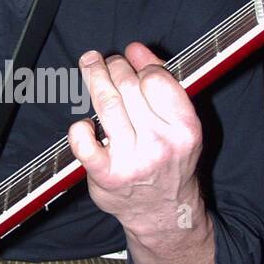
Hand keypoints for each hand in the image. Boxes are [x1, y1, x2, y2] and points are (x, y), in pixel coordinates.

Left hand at [68, 41, 204, 235]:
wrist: (163, 213)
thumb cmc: (169, 162)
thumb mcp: (180, 124)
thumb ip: (164, 83)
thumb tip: (137, 50)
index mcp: (185, 128)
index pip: (156, 80)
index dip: (138, 63)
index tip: (128, 57)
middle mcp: (161, 144)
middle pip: (128, 87)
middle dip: (113, 66)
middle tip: (104, 61)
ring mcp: (133, 160)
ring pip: (107, 104)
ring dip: (94, 79)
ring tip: (90, 66)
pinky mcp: (107, 176)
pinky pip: (84, 143)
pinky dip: (79, 128)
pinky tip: (84, 123)